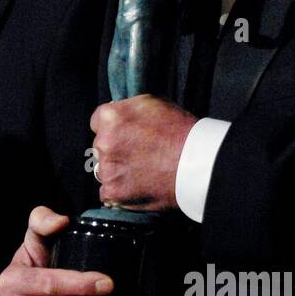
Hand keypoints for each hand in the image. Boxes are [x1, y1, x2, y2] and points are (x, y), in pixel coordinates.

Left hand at [91, 95, 196, 210]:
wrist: (197, 164)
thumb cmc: (180, 131)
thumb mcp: (153, 103)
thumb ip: (128, 109)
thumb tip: (117, 114)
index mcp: (110, 117)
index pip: (97, 122)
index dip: (113, 129)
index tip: (125, 135)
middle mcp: (103, 142)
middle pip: (100, 147)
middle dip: (115, 150)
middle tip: (138, 155)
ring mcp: (108, 169)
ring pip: (104, 170)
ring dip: (117, 171)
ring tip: (142, 172)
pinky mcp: (113, 192)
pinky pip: (108, 192)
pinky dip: (120, 192)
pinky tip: (137, 187)